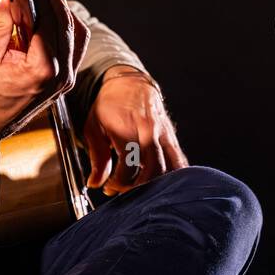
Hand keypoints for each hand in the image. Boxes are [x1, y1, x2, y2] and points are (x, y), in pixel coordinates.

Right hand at [0, 0, 89, 144]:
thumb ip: (1, 24)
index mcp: (44, 69)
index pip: (53, 21)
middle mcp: (62, 74)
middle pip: (67, 24)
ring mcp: (67, 77)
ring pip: (76, 33)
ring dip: (63, 8)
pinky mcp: (65, 77)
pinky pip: (73, 45)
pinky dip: (64, 25)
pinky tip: (52, 12)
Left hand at [83, 65, 188, 194]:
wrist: (130, 83)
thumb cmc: (109, 105)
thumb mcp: (94, 127)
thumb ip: (97, 158)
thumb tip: (95, 183)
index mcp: (128, 128)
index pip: (128, 165)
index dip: (117, 183)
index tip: (109, 187)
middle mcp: (149, 132)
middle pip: (153, 170)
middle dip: (138, 188)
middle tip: (124, 191)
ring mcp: (164, 135)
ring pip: (170, 169)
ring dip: (155, 186)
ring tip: (139, 188)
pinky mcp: (173, 139)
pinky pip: (180, 162)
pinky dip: (172, 177)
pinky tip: (158, 183)